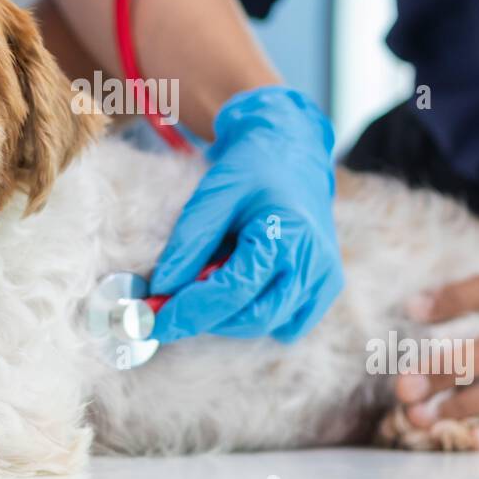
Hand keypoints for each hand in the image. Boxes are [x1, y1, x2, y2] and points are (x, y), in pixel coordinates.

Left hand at [150, 86, 342, 342]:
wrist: (293, 153)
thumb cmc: (252, 169)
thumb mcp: (215, 193)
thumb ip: (190, 242)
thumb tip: (163, 290)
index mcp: (289, 235)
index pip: (232, 292)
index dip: (189, 311)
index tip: (153, 322)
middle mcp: (314, 264)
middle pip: (252, 318)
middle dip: (206, 319)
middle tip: (171, 306)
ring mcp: (325, 279)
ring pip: (267, 325)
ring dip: (229, 316)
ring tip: (211, 277)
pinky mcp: (325, 288)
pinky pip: (285, 323)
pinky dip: (256, 314)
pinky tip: (242, 285)